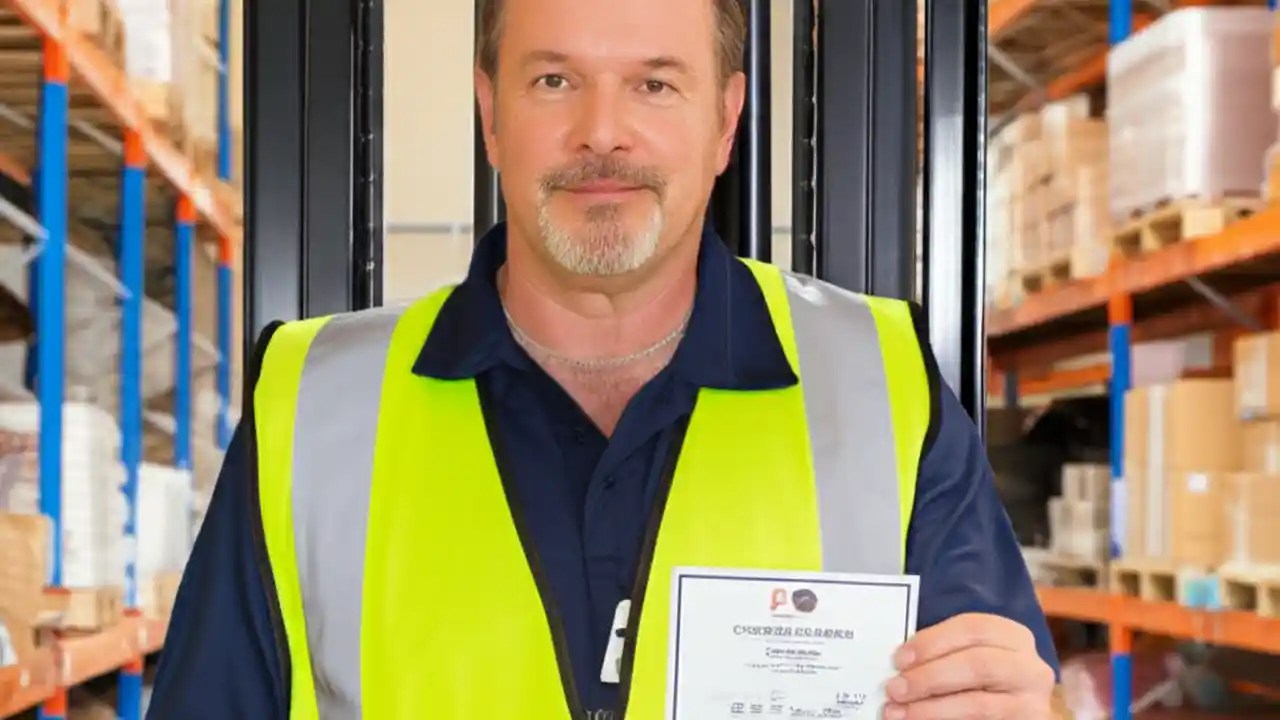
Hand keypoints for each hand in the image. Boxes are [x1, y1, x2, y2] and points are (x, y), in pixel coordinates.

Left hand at [881, 612, 1054, 719]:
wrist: (1000, 711)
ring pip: (978, 704)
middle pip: (977, 664)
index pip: (972, 628)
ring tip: (897, 712)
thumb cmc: (978, 681)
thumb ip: (942, 655)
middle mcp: (1030, 668)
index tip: (899, 658)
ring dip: (931, 708)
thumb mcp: (966, 658)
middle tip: (894, 688)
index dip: (932, 642)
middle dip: (929, 676)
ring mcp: (1030, 703)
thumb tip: (899, 663)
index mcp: (1013, 637)